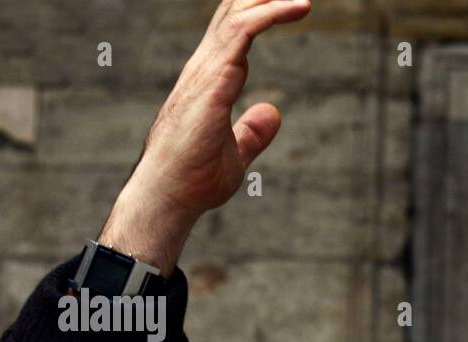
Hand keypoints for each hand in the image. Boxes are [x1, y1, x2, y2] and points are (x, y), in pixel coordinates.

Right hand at [98, 0, 311, 274]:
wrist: (169, 196)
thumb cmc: (194, 180)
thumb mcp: (235, 153)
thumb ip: (253, 131)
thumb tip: (273, 112)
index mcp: (210, 80)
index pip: (234, 30)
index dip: (259, 8)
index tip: (293, 2)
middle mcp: (204, 67)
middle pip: (235, 11)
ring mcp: (206, 71)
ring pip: (240, 13)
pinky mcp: (213, 80)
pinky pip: (244, 32)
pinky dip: (270, 13)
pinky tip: (298, 6)